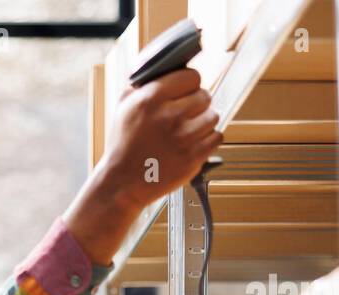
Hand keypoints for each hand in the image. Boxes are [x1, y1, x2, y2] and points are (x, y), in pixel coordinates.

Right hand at [103, 67, 221, 206]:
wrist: (121, 183)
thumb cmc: (123, 145)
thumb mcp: (124, 107)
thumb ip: (144, 84)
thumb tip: (165, 68)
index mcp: (151, 98)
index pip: (192, 76)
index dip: (189, 85)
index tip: (184, 93)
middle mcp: (169, 115)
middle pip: (205, 96)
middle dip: (196, 105)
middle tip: (182, 117)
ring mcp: (183, 138)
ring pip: (213, 116)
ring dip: (202, 123)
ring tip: (186, 132)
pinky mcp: (193, 157)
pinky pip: (217, 137)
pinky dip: (208, 141)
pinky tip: (191, 145)